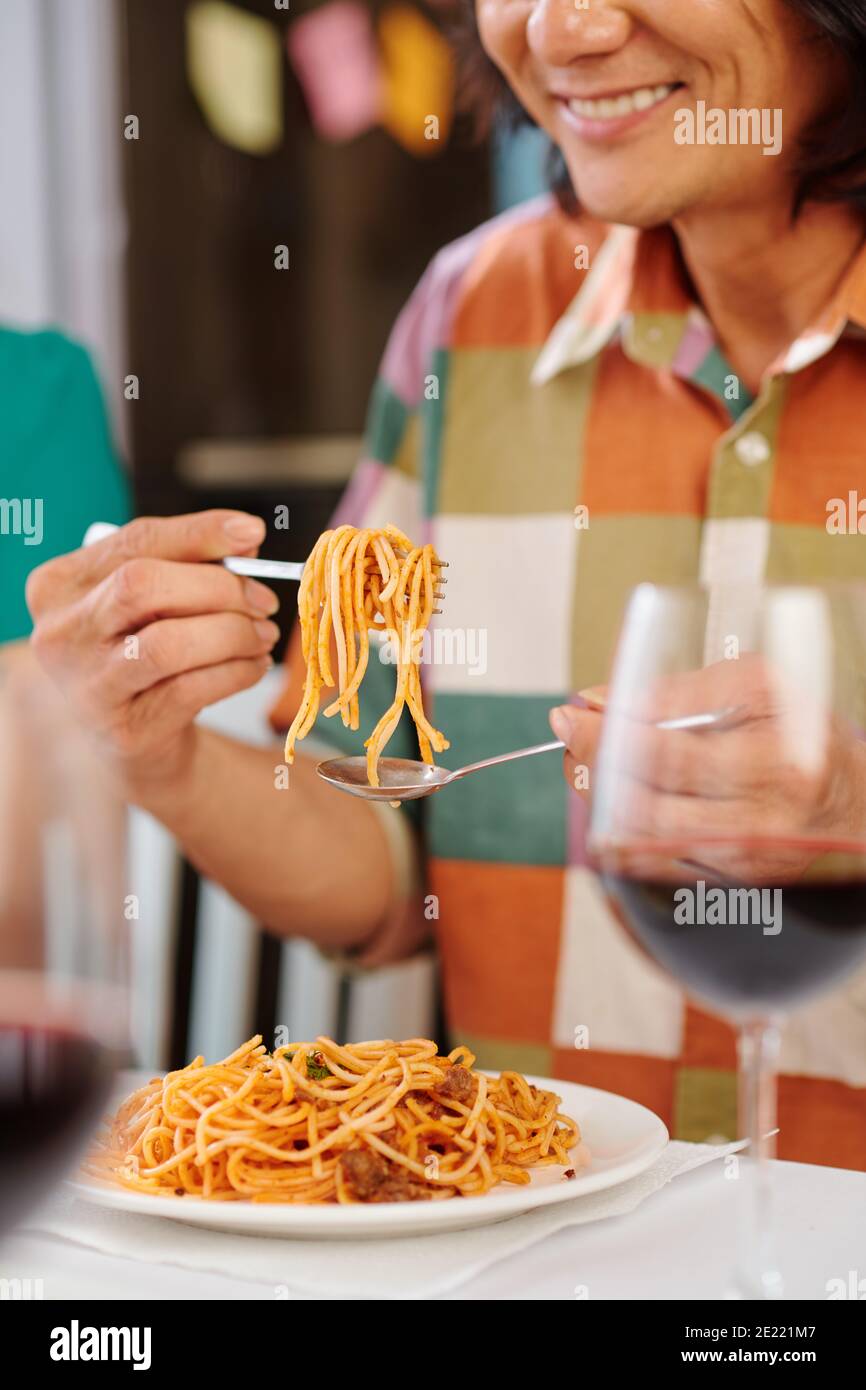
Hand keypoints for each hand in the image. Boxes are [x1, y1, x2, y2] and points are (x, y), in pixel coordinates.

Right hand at [27, 511, 279, 791]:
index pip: (133, 542)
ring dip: (233, 633)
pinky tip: (253, 666)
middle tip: (263, 600)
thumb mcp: (154, 601)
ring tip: (263, 635)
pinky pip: (190, 689)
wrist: (137, 738)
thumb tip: (244, 538)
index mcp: (59, 585)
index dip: (198, 532)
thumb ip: (190, 562)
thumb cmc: (144, 651)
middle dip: (217, 587)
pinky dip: (236, 672)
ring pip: (168, 643)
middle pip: (142, 586)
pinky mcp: (124, 730)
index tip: (252, 531)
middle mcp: (61, 634)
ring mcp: (88, 686)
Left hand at [550, 654, 865, 880]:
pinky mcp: (727, 891)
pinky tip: (613, 803)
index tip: (573, 713)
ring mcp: (742, 867)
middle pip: (642, 804)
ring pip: (640, 839)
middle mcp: (760, 826)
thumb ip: (679, 692)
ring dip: (599, 799)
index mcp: (776, 766)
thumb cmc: (807, 742)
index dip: (606, 734)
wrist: (855, 812)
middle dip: (593, 766)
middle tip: (572, 737)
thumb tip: (602, 700)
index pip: (665, 753)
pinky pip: (652, 864)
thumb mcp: (760, 692)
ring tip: (587, 764)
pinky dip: (619, 830)